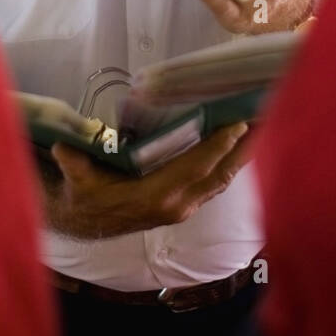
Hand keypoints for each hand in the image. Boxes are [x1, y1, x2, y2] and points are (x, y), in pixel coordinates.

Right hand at [43, 122, 254, 239]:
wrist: (86, 219)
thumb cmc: (85, 192)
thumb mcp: (77, 177)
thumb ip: (75, 164)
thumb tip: (66, 148)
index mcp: (155, 198)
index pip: (193, 170)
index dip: (216, 148)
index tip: (237, 124)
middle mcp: (177, 205)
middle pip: (220, 174)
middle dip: (245, 148)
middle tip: (268, 115)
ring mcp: (186, 206)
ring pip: (223, 179)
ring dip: (245, 154)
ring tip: (267, 124)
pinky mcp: (189, 202)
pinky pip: (217, 181)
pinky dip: (234, 161)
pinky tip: (246, 142)